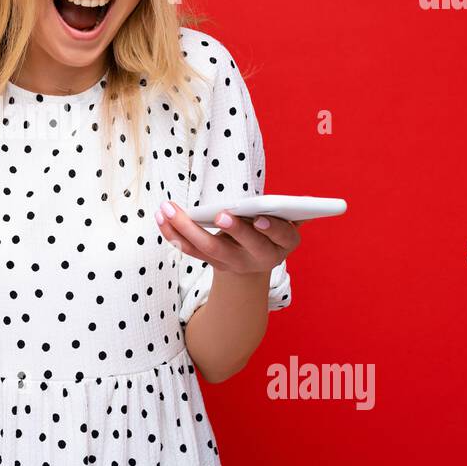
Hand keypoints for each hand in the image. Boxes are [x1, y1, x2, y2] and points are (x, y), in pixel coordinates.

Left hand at [154, 200, 301, 277]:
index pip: (280, 238)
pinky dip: (173, 233)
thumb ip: (289, 212)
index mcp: (281, 245)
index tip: (261, 218)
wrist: (254, 262)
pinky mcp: (211, 262)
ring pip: (208, 249)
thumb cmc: (272, 230)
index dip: (271, 229)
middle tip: (220, 214)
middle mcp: (257, 259)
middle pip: (243, 247)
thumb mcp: (286, 222)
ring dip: (185, 228)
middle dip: (231, 230)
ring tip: (168, 208)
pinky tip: (161, 216)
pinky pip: (189, 249)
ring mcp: (232, 263)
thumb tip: (305, 202)